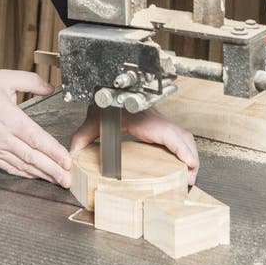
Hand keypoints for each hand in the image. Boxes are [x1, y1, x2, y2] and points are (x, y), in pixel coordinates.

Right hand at [0, 70, 71, 186]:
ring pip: (21, 165)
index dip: (53, 152)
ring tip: (56, 181)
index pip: (37, 139)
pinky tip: (33, 176)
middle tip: (68, 179)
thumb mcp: (6, 77)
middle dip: (52, 170)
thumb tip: (51, 88)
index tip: (67, 161)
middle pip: (32, 157)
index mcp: (10, 118)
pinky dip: (22, 174)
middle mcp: (3, 136)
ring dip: (40, 175)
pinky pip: (7, 167)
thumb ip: (31, 82)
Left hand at [70, 104, 198, 184]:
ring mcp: (160, 123)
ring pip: (183, 137)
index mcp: (145, 120)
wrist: (111, 85)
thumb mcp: (95, 116)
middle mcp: (156, 121)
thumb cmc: (108, 98)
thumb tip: (75, 152)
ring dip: (188, 155)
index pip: (170, 134)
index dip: (183, 149)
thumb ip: (84, 134)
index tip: (190, 163)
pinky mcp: (158, 126)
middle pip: (183, 138)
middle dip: (190, 158)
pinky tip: (178, 164)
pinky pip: (176, 138)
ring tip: (187, 175)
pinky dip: (182, 151)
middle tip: (189, 179)